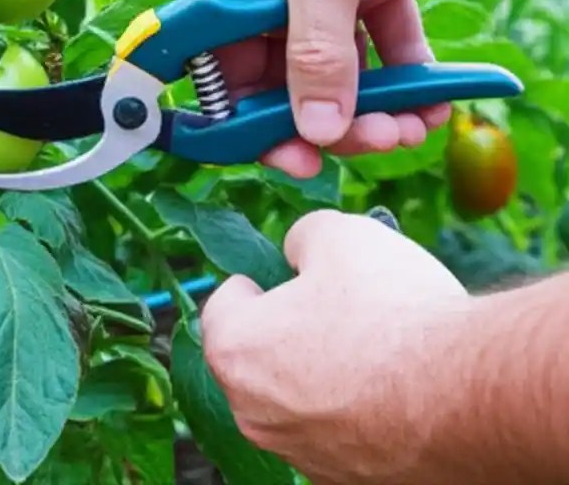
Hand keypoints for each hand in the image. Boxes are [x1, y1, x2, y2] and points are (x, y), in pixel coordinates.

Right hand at [199, 0, 483, 178]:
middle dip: (329, 120)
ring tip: (409, 126)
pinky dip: (403, 78)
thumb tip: (316, 132)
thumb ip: (316, 58)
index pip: (225, 73)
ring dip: (372, 107)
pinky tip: (429, 101)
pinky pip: (379, 50)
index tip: (292, 160)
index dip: (253, 122)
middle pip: (287, 83)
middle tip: (370, 142)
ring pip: (337, 73)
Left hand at [200, 211, 473, 484]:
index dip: (253, 285)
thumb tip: (297, 250)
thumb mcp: (341, 235)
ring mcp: (299, 453)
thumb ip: (302, 238)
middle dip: (288, 333)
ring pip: (298, 403)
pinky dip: (359, 416)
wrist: (472, 397)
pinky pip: (341, 437)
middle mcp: (254, 414)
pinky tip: (399, 395)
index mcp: (235, 350)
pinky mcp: (346, 481)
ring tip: (378, 352)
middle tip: (336, 311)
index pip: (222, 307)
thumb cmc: (395, 313)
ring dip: (323, 377)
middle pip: (258, 360)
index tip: (279, 278)